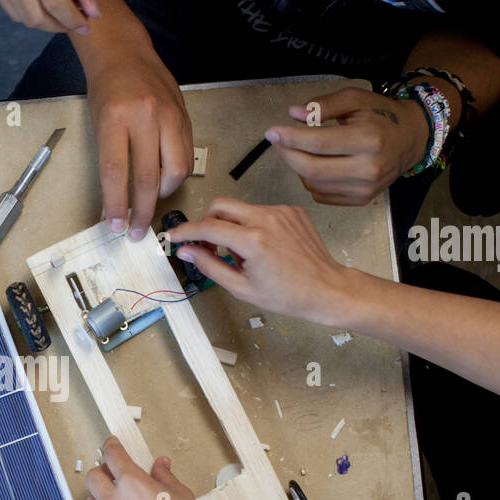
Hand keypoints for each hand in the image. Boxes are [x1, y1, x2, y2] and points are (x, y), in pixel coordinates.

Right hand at [0, 0, 100, 32]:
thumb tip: (93, 14)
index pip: (55, 4)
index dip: (72, 21)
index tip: (85, 25)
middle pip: (37, 17)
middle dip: (59, 26)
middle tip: (75, 19)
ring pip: (25, 19)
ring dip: (47, 22)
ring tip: (62, 8)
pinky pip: (14, 13)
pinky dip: (32, 13)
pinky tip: (44, 2)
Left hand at [84, 436, 220, 499]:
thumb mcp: (181, 495)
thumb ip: (165, 476)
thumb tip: (159, 465)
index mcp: (132, 483)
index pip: (112, 455)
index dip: (111, 446)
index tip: (111, 444)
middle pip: (92, 478)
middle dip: (101, 472)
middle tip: (113, 475)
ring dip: (102, 499)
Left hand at [86, 49, 191, 238]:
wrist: (125, 52)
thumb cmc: (106, 90)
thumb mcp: (98, 124)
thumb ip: (109, 163)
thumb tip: (113, 206)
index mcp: (115, 118)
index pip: (115, 172)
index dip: (116, 205)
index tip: (115, 226)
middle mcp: (145, 116)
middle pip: (148, 178)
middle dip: (142, 211)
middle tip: (135, 231)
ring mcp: (169, 115)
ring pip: (176, 170)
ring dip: (163, 194)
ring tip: (151, 202)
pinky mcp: (185, 117)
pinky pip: (186, 155)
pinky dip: (175, 175)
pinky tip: (164, 181)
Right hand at [164, 197, 353, 324]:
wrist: (326, 289)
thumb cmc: (287, 295)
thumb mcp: (241, 287)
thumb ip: (209, 265)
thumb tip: (186, 250)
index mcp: (253, 240)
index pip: (207, 226)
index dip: (185, 231)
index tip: (174, 236)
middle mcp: (266, 219)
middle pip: (220, 205)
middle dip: (207, 221)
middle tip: (206, 244)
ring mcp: (281, 211)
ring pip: (241, 208)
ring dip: (231, 225)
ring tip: (239, 252)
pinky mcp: (291, 210)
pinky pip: (260, 210)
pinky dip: (252, 224)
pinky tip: (261, 246)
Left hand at [266, 88, 428, 204]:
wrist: (409, 140)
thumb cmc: (381, 116)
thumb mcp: (356, 99)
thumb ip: (324, 105)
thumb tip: (294, 114)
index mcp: (369, 140)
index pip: (318, 143)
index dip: (290, 138)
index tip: (272, 132)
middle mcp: (368, 168)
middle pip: (311, 169)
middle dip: (288, 154)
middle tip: (279, 141)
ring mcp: (364, 189)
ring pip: (313, 183)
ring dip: (299, 167)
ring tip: (303, 150)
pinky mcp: (360, 200)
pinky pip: (321, 194)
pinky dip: (311, 180)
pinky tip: (318, 164)